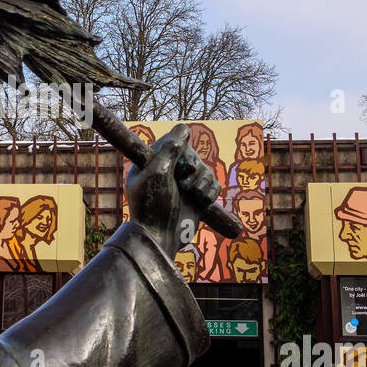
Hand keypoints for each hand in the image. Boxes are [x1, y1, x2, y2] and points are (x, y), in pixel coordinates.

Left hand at [125, 123, 221, 255]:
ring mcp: (183, 185)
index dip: (181, 149)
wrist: (161, 239)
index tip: (180, 163)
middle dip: (193, 169)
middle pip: (194, 155)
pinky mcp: (197, 198)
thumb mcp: (157, 173)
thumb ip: (170, 149)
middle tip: (182, 183)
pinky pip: (214, 186)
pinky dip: (210, 194)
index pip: (174, 140)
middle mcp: (168, 171)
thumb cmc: (153, 207)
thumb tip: (184, 128)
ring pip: (206, 170)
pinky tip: (200, 202)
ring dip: (202, 182)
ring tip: (191, 195)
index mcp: (152, 161)